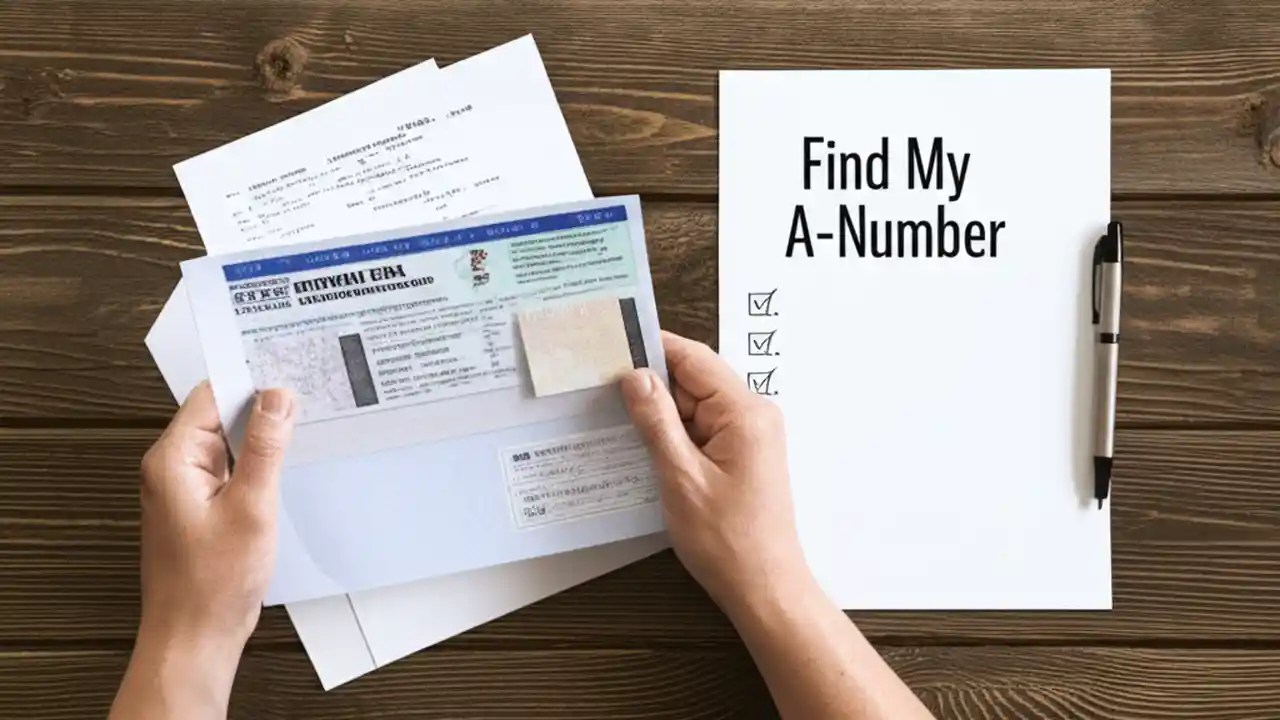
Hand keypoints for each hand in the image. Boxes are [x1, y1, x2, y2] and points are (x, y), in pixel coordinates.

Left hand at [137, 381, 294, 649]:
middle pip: (219, 416)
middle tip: (307, 402)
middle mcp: (172, 469)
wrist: (194, 637)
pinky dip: (256, 465)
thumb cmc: (212, 583)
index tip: (290, 376)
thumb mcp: (251, 506)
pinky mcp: (200, 508)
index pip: (211, 396)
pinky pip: (229, 470)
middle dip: (262, 408)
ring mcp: (185, 489)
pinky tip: (284, 470)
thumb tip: (277, 397)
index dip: (252, 382)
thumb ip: (264, 447)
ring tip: (302, 434)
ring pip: (227, 443)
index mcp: (172, 460)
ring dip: (261, 439)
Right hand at [620, 331, 809, 614]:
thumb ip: (657, 423)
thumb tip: (635, 376)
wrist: (765, 588)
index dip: (652, 348)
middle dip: (650, 382)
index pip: (694, 359)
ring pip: (695, 405)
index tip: (611, 344)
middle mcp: (753, 415)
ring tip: (612, 415)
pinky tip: (642, 444)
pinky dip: (673, 433)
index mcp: (745, 413)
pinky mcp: (742, 454)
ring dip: (659, 411)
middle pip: (694, 379)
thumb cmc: (728, 541)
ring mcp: (750, 435)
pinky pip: (702, 429)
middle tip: (599, 384)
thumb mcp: (681, 478)